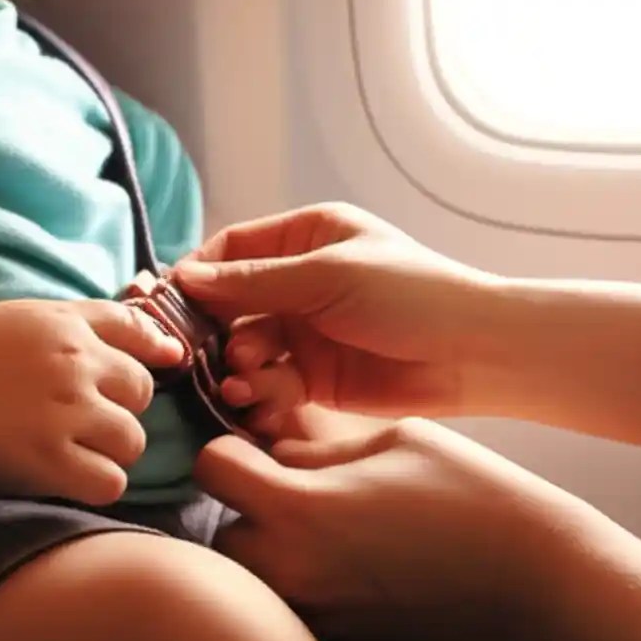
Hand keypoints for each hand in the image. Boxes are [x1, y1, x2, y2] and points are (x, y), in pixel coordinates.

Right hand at [0, 299, 183, 504]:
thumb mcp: (19, 318)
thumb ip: (84, 324)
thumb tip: (166, 348)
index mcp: (65, 324)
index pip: (142, 334)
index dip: (151, 356)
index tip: (144, 373)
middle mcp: (74, 364)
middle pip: (142, 392)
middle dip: (120, 409)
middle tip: (81, 422)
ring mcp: (63, 414)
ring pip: (132, 441)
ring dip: (110, 451)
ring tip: (71, 453)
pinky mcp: (45, 462)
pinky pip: (110, 483)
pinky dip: (95, 486)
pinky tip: (64, 478)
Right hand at [175, 203, 510, 416]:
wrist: (473, 354)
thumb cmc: (410, 295)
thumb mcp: (327, 276)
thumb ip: (253, 281)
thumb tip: (183, 278)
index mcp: (308, 238)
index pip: (232, 249)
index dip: (197, 276)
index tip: (166, 307)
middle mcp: (302, 282)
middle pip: (233, 304)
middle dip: (216, 332)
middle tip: (200, 358)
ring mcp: (309, 331)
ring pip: (249, 348)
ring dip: (240, 367)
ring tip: (244, 382)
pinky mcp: (318, 378)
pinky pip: (273, 383)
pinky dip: (262, 393)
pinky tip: (261, 402)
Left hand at [193, 418, 598, 640]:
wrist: (535, 580)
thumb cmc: (473, 494)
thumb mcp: (396, 440)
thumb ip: (319, 451)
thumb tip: (279, 458)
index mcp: (300, 506)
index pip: (211, 466)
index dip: (234, 450)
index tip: (263, 451)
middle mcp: (292, 567)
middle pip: (221, 532)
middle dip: (248, 510)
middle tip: (298, 496)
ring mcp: (314, 612)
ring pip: (252, 576)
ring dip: (271, 551)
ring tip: (325, 533)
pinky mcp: (339, 640)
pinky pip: (290, 607)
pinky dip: (302, 585)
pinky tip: (348, 567)